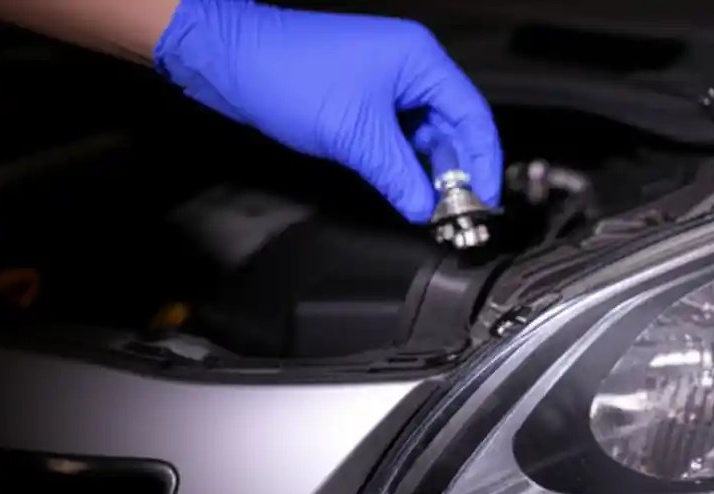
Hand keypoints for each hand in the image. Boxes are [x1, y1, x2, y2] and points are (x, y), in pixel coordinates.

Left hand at [152, 0, 501, 222]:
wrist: (229, 58)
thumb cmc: (290, 75)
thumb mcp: (356, 137)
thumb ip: (400, 177)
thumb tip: (427, 212)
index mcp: (421, 60)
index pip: (473, 115)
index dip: (484, 161)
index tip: (485, 201)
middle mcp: (411, 67)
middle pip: (455, 127)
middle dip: (459, 172)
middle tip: (461, 214)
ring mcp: (388, 82)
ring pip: (426, 135)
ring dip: (431, 173)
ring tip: (435, 210)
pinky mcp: (365, 99)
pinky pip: (400, 136)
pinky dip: (405, 165)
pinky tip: (407, 191)